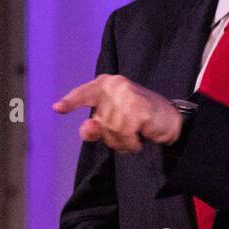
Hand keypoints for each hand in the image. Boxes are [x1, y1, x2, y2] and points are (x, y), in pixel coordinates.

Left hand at [53, 74, 182, 151]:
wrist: (171, 121)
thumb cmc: (139, 119)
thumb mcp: (112, 124)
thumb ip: (95, 128)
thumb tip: (86, 128)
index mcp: (103, 85)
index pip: (83, 93)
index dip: (70, 102)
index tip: (57, 108)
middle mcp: (114, 86)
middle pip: (99, 124)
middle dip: (111, 137)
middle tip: (127, 133)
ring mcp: (127, 95)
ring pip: (111, 131)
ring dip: (123, 141)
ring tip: (136, 134)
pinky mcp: (138, 107)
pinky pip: (125, 135)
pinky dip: (132, 143)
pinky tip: (141, 137)